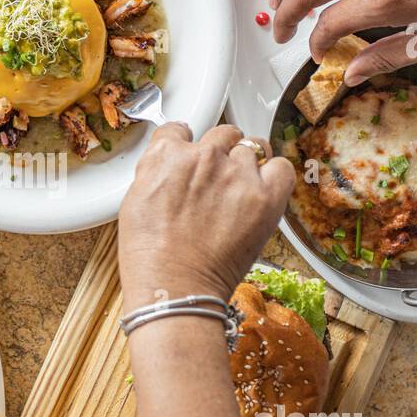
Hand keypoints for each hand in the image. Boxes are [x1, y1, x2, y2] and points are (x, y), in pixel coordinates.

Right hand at [118, 123, 294, 308]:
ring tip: (242, 189)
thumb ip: (156, 174)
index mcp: (166, 155)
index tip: (190, 155)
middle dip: (222, 151)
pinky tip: (264, 192)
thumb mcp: (134, 202)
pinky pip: (281, 167)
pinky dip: (275, 177)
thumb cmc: (150, 255)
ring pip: (254, 146)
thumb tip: (169, 168)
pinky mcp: (265, 194)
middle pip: (222, 134)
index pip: (179, 130)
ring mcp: (236, 173)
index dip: (186, 143)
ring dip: (249, 163)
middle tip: (219, 178)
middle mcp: (203, 155)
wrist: (175, 286)